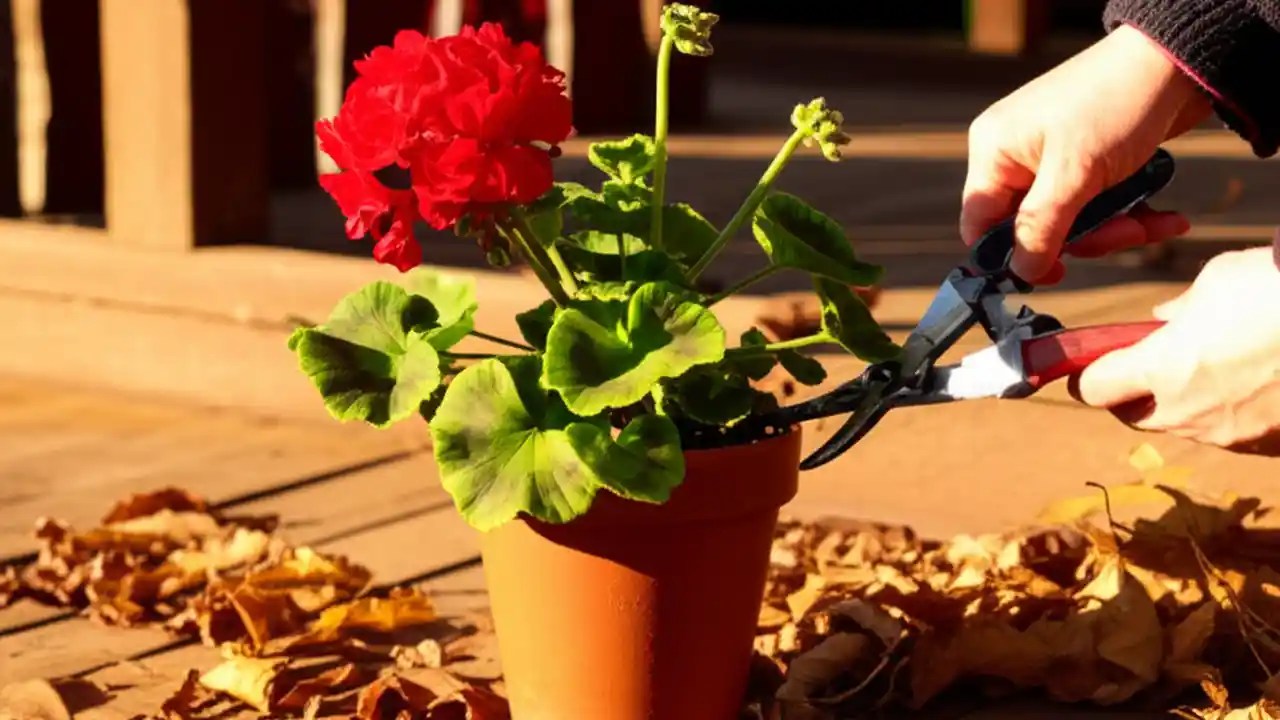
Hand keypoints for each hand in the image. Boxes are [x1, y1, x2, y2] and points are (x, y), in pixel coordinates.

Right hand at [962, 24, 1212, 282]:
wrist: (1177, 60)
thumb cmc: (1114, 105)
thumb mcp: (1074, 174)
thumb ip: (1041, 228)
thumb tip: (1021, 272)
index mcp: (994, 152)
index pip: (980, 223)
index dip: (1009, 255)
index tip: (1051, 274)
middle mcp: (1016, 155)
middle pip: (1033, 226)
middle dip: (1085, 238)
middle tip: (1125, 234)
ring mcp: (1053, 158)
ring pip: (1072, 220)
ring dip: (1116, 228)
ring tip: (1157, 222)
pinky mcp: (1088, 159)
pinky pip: (1098, 203)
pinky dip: (1130, 213)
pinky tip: (1166, 218)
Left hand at [1075, 247, 1279, 454]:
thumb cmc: (1279, 288)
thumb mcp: (1219, 281)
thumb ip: (1180, 309)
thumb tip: (1164, 319)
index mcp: (1161, 368)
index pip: (1095, 389)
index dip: (1089, 374)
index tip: (1095, 361)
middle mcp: (1189, 412)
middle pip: (1134, 416)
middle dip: (1133, 393)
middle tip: (1150, 365)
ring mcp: (1233, 435)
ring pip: (1188, 426)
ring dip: (1187, 402)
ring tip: (1219, 366)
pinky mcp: (1270, 446)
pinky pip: (1236, 433)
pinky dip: (1235, 412)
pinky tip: (1260, 383)